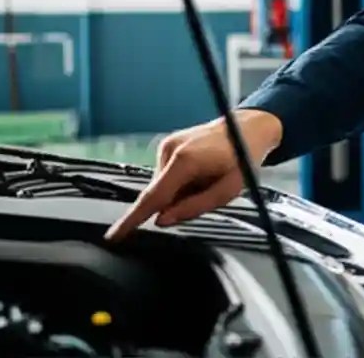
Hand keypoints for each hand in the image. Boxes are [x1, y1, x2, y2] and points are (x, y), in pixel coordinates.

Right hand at [103, 109, 283, 242]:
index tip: (113, 236)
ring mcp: (167, 144)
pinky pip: (168, 175)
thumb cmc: (244, 156)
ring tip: (208, 179)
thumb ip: (194, 207)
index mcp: (185, 160)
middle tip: (207, 191)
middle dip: (176, 203)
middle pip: (159, 193)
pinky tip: (201, 172)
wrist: (250, 127)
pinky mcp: (168, 143)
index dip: (131, 220)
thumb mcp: (228, 190)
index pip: (152, 198)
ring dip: (181, 192)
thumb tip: (162, 220)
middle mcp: (170, 149)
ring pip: (164, 186)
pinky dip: (181, 181)